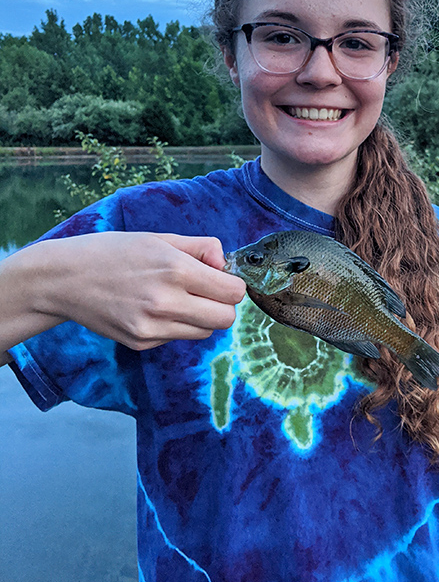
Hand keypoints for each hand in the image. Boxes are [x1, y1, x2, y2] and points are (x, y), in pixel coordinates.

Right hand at [34, 232, 245, 349]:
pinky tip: (152, 309)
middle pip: (225, 319)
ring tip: (177, 298)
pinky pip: (177, 338)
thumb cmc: (113, 252)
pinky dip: (175, 325)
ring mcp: (152, 328)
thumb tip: (225, 262)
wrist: (64, 279)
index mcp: (175, 270)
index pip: (232, 292)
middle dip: (222, 305)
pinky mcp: (141, 343)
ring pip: (204, 332)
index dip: (232, 285)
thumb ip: (201, 247)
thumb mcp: (160, 238)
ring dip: (201, 317)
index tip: (221, 280)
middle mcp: (166, 302)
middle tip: (206, 292)